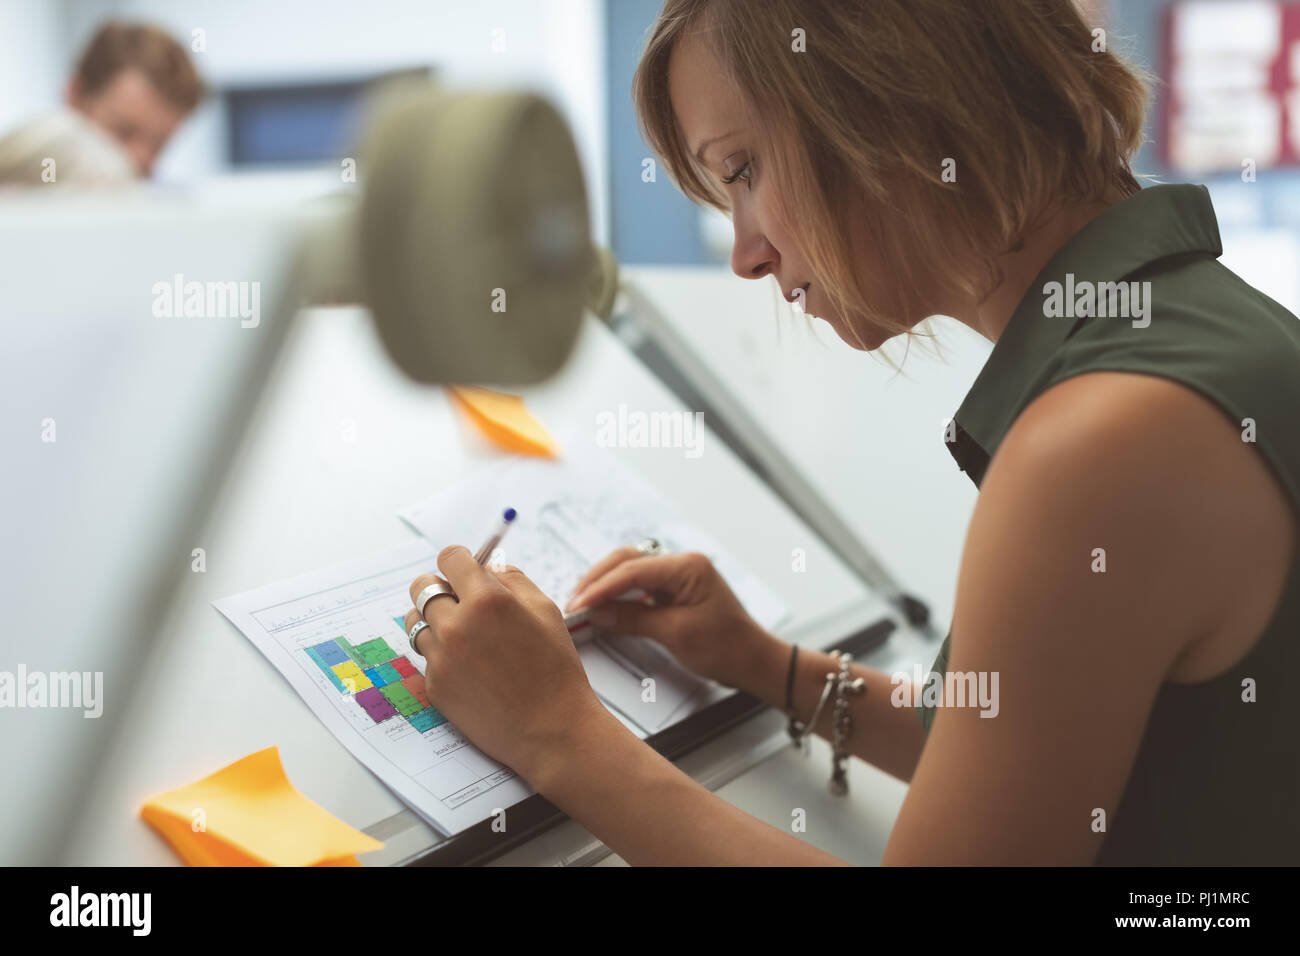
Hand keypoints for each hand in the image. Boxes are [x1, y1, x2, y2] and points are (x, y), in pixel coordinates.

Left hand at [406, 546, 608, 781]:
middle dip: (440, 588)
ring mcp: (440, 657)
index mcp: (486, 601)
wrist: (550, 729)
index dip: (459, 561)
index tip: (464, 569)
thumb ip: (514, 581)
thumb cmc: (555, 670)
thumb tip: (490, 568)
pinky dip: (443, 655)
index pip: (449, 558)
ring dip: (436, 621)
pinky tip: (472, 669)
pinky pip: (427, 657)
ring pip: (417, 622)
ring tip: (464, 636)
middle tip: (460, 601)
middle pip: (421, 587)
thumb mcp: (547, 612)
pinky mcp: (434, 685)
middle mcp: (455, 626)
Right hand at [566, 548, 779, 690]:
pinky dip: (620, 595)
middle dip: (598, 580)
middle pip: (628, 561)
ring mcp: (679, 576)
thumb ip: (634, 620)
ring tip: (584, 604)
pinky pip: (640, 586)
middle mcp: (683, 564)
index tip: (580, 603)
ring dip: (606, 586)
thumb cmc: (727, 647)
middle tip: (575, 602)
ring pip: (631, 570)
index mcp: (688, 567)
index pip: (633, 570)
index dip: (602, 587)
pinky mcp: (675, 590)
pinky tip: (605, 607)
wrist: (753, 661)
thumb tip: (599, 614)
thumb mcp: (676, 634)